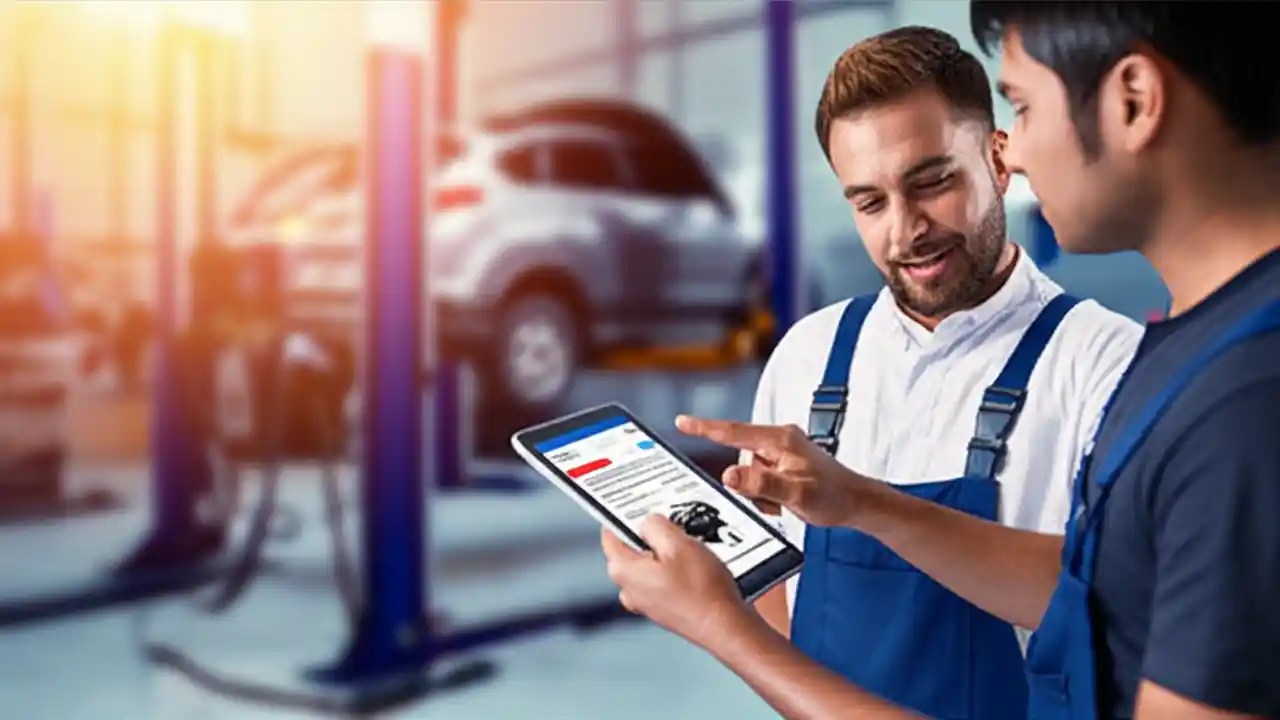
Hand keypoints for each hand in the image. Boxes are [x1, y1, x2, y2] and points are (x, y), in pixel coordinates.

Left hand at [601, 515, 751, 648]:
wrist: (725, 626)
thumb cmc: (702, 589)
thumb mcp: (678, 543)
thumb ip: (655, 526)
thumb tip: (647, 521)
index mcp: (624, 570)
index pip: (610, 534)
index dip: (624, 515)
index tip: (641, 504)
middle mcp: (629, 588)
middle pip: (631, 547)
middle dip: (650, 533)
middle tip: (674, 522)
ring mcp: (646, 601)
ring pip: (649, 563)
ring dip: (666, 550)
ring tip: (690, 543)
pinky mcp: (663, 608)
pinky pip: (662, 578)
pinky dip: (674, 567)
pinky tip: (696, 563)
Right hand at [677, 415, 872, 527]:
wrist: (858, 503)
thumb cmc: (833, 496)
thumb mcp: (795, 494)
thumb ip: (761, 484)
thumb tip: (729, 475)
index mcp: (779, 439)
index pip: (733, 432)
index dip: (704, 427)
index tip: (681, 421)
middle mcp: (779, 440)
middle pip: (741, 459)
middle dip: (750, 484)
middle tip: (773, 501)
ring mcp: (782, 452)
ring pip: (750, 473)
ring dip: (760, 492)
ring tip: (785, 503)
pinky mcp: (785, 464)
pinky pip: (761, 479)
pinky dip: (767, 494)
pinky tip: (786, 502)